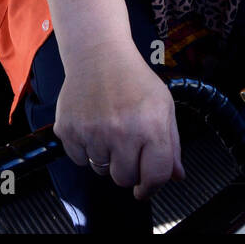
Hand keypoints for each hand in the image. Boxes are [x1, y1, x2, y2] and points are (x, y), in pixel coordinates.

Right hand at [54, 44, 184, 199]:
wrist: (98, 54)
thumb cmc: (134, 79)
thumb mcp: (164, 105)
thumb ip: (172, 144)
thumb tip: (176, 176)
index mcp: (151, 126)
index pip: (154, 176)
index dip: (151, 187)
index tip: (145, 189)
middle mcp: (121, 131)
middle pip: (124, 179)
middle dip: (127, 169)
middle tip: (126, 146)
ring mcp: (92, 131)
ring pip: (100, 170)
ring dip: (105, 157)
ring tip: (108, 128)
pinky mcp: (68, 130)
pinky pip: (78, 159)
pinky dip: (84, 149)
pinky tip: (91, 125)